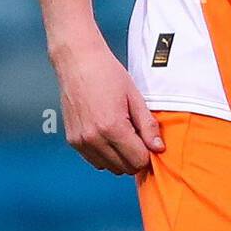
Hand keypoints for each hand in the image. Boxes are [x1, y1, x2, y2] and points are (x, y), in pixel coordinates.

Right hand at [52, 34, 164, 174]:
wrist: (78, 62)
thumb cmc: (107, 74)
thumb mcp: (134, 97)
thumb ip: (147, 125)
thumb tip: (158, 148)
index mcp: (112, 127)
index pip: (137, 160)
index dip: (147, 152)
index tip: (148, 141)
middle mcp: (94, 138)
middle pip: (124, 168)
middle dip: (135, 157)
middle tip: (137, 136)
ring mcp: (81, 141)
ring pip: (109, 167)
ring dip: (119, 158)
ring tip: (122, 134)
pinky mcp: (72, 140)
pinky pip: (94, 160)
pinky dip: (105, 154)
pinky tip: (108, 135)